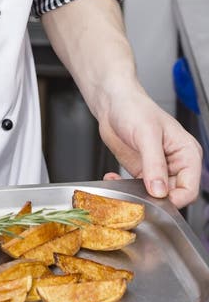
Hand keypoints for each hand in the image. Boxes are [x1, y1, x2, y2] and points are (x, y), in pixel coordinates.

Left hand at [98, 88, 201, 207]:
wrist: (112, 102)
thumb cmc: (134, 107)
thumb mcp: (146, 134)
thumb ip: (154, 164)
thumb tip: (159, 190)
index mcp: (187, 153)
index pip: (190, 189)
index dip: (175, 199)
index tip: (155, 199)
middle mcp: (176, 164)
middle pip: (173, 196)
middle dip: (154, 198)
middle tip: (134, 194)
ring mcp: (158, 169)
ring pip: (154, 195)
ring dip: (137, 194)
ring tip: (120, 184)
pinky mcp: (141, 171)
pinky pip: (138, 189)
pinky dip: (125, 188)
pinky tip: (113, 177)